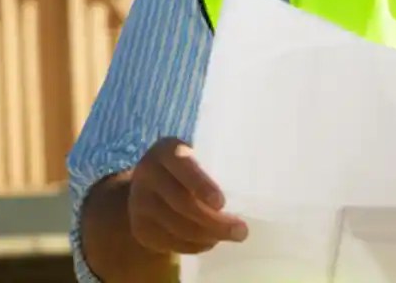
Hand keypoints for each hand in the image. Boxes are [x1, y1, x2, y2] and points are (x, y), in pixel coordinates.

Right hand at [128, 137, 248, 254]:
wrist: (147, 184)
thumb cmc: (188, 166)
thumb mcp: (198, 154)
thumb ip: (217, 164)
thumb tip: (255, 188)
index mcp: (167, 150)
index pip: (183, 166)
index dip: (201, 185)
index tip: (222, 203)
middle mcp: (147, 174)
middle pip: (182, 203)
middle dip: (214, 221)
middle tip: (242, 230)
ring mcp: (139, 202)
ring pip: (177, 227)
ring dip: (208, 236)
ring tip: (231, 236)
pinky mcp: (139, 227)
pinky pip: (170, 242)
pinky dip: (194, 245)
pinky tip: (210, 241)